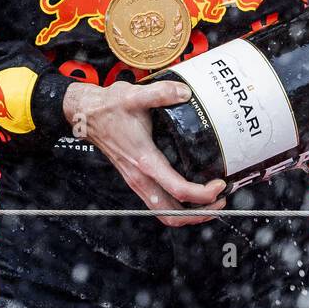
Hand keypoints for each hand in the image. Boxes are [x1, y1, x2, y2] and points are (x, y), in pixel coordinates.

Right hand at [62, 81, 225, 227]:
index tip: (220, 184)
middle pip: (171, 214)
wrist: (87, 114)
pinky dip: (178, 205)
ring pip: (164, 212)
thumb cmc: (108, 107)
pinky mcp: (137, 178)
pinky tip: (192, 193)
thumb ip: (162, 92)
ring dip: (189, 214)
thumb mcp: (135, 95)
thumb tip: (185, 92)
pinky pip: (159, 203)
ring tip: (211, 202)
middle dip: (200, 214)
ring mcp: (137, 181)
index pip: (177, 189)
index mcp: (144, 160)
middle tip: (221, 202)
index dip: (203, 193)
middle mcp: (140, 177)